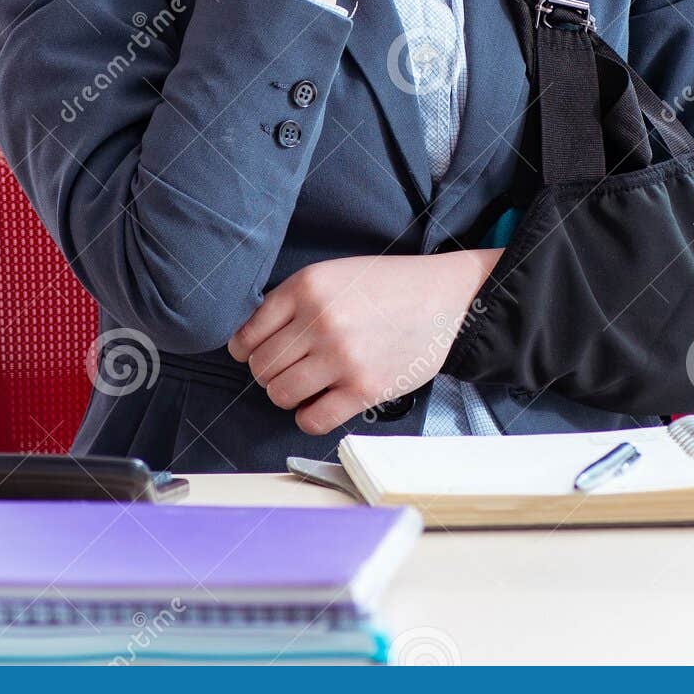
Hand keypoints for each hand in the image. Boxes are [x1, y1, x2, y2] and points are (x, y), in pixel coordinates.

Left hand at [226, 249, 503, 435]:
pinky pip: (311, 420)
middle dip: (270, 370)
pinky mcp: (364, 389)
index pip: (247, 335)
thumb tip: (250, 341)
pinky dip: (309, 415)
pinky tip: (323, 400)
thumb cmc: (388, 286)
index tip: (256, 353)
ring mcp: (342, 357)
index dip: (247, 349)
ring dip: (287, 393)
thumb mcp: (334, 274)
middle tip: (291, 365)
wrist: (445, 297)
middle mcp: (321, 321)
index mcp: (308, 287)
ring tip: (307, 382)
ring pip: (279, 394)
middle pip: (261, 368)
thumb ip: (292, 301)